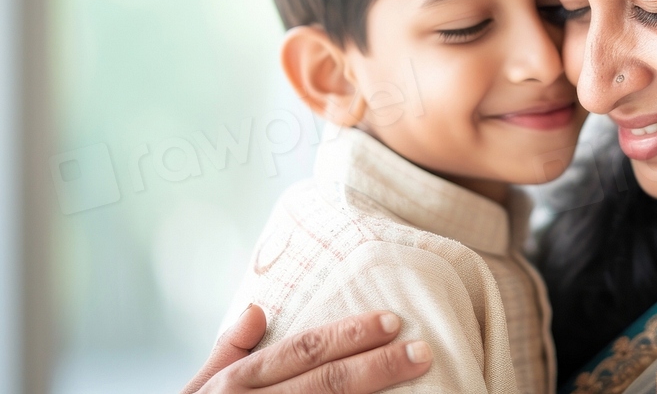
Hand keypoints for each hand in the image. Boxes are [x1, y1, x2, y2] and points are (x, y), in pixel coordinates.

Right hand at [181, 304, 432, 393]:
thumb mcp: (197, 392)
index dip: (350, 335)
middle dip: (378, 366)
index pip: (304, 350)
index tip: (392, 321)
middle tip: (421, 351)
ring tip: (420, 386)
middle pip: (327, 382)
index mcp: (238, 383)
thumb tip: (256, 308)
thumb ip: (227, 353)